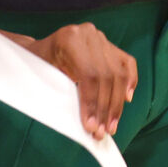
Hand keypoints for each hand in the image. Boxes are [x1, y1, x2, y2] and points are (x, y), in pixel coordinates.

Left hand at [25, 23, 138, 139]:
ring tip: (111, 125)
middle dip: (105, 108)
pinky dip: (130, 82)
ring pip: (118, 74)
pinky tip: (127, 99)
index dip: (92, 103)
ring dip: (117, 104)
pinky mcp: (109, 45)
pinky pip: (127, 64)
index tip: (90, 127)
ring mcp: (101, 39)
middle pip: (106, 76)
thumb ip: (60, 94)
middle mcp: (89, 35)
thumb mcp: (42, 76)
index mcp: (70, 39)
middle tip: (101, 131)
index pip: (88, 75)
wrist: (39, 50)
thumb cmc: (37, 65)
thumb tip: (85, 122)